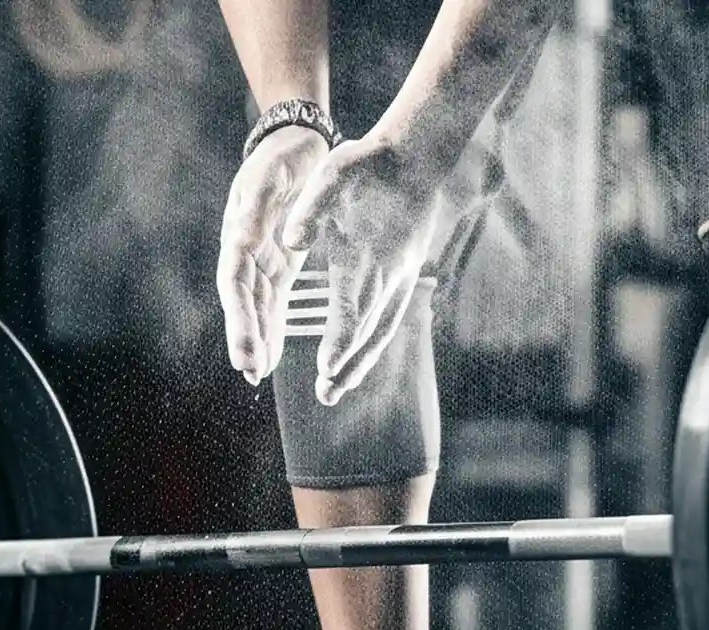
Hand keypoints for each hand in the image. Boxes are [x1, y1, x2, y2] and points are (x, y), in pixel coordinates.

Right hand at [217, 126, 328, 384]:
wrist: (296, 144)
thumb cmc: (282, 158)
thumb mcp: (271, 175)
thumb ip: (257, 205)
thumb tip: (243, 238)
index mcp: (239, 234)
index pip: (236, 285)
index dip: (239, 319)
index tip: (245, 350)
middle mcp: (245, 252)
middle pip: (243, 303)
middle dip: (246, 338)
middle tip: (250, 373)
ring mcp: (262, 260)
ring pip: (257, 308)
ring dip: (257, 340)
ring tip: (256, 374)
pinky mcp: (279, 263)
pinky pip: (273, 302)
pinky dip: (272, 327)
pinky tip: (272, 355)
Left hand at [281, 134, 444, 405]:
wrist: (418, 156)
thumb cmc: (371, 164)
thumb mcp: (335, 176)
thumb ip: (311, 210)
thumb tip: (290, 241)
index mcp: (366, 258)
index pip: (353, 311)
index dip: (339, 343)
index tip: (326, 371)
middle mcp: (389, 276)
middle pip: (368, 333)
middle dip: (347, 365)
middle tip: (327, 394)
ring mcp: (403, 277)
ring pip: (382, 330)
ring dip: (362, 360)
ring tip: (341, 386)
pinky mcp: (408, 273)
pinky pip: (392, 317)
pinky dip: (375, 341)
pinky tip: (363, 352)